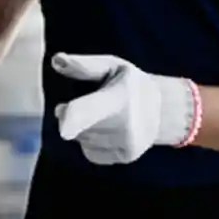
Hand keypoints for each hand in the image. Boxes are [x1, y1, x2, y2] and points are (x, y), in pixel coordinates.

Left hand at [50, 53, 197, 164]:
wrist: (162, 108)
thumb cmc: (129, 82)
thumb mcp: (110, 65)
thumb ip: (83, 66)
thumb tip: (56, 60)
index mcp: (121, 97)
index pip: (93, 110)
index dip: (75, 118)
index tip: (63, 130)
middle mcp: (127, 126)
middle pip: (79, 126)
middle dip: (72, 115)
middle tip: (89, 101)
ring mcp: (129, 145)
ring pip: (82, 139)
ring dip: (83, 128)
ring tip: (104, 114)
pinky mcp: (126, 157)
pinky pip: (90, 152)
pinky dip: (91, 141)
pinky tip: (107, 129)